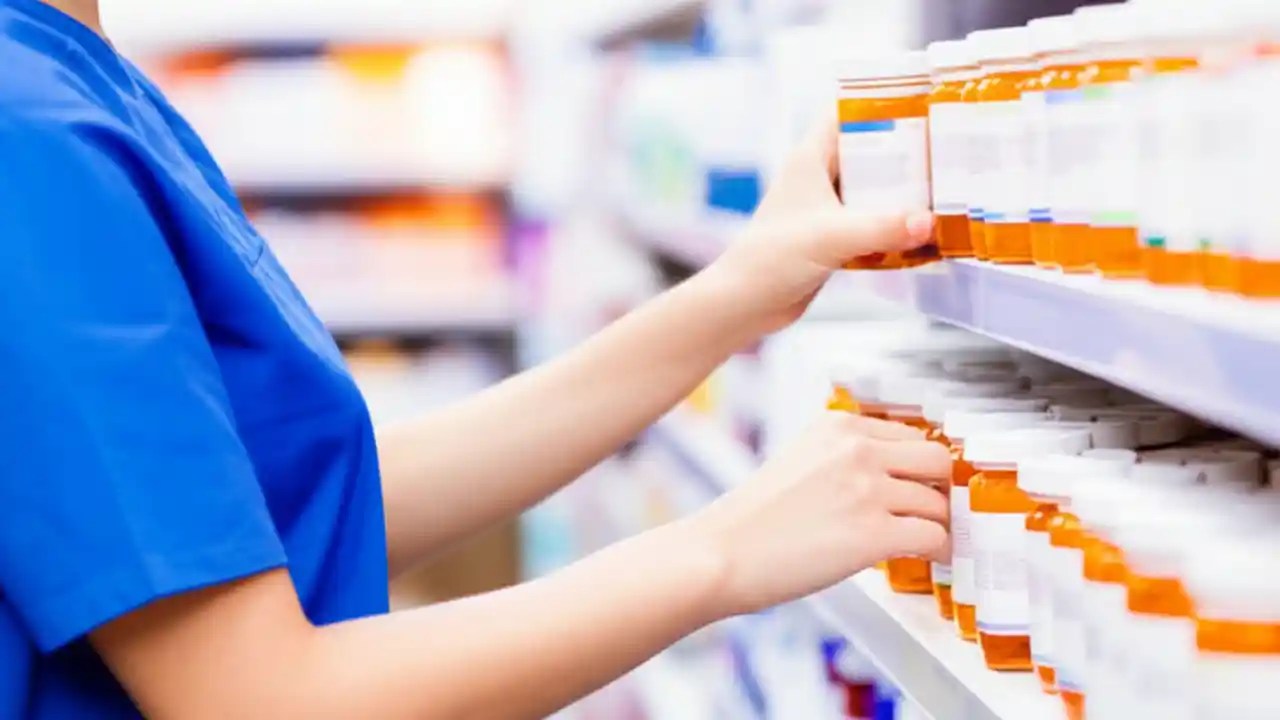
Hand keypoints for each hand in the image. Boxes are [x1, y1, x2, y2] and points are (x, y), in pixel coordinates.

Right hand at [688, 412, 950, 615]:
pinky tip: (927, 558)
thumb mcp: (799, 460)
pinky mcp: (875, 533)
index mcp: (838, 426)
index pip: (910, 434)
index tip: (922, 483)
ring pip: (938, 503)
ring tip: (924, 541)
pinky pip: (934, 537)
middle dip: (938, 488)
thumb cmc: (752, 519)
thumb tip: (888, 477)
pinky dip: (938, 551)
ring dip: (935, 525)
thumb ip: (843, 458)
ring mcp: (868, 490)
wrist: (721, 554)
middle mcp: (857, 450)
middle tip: (931, 510)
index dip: (919, 466)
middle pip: (936, 460)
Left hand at [706, 120, 934, 334]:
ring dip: (905, 193)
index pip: (849, 112)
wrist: (745, 303)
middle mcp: (820, 176)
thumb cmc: (771, 259)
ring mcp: (827, 207)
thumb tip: (930, 221)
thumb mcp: (831, 237)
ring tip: (949, 188)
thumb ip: (882, 227)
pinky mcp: (834, 236)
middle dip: (908, 152)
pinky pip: (873, 221)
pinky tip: (926, 231)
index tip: (926, 101)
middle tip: (951, 152)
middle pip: (871, 150)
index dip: (885, 102)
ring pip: (875, 188)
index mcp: (811, 157)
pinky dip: (896, 224)